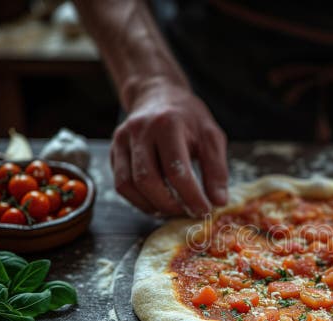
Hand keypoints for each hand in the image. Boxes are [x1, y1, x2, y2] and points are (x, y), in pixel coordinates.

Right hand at [111, 82, 227, 216]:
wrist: (157, 95)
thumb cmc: (187, 117)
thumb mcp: (211, 136)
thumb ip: (216, 169)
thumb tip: (219, 201)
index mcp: (167, 124)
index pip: (176, 170)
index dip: (191, 196)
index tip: (205, 210)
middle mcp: (140, 131)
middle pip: (148, 180)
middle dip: (170, 205)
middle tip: (188, 213)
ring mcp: (122, 141)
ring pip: (129, 185)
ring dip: (152, 205)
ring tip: (174, 209)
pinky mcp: (113, 151)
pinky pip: (121, 184)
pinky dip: (139, 200)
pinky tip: (157, 203)